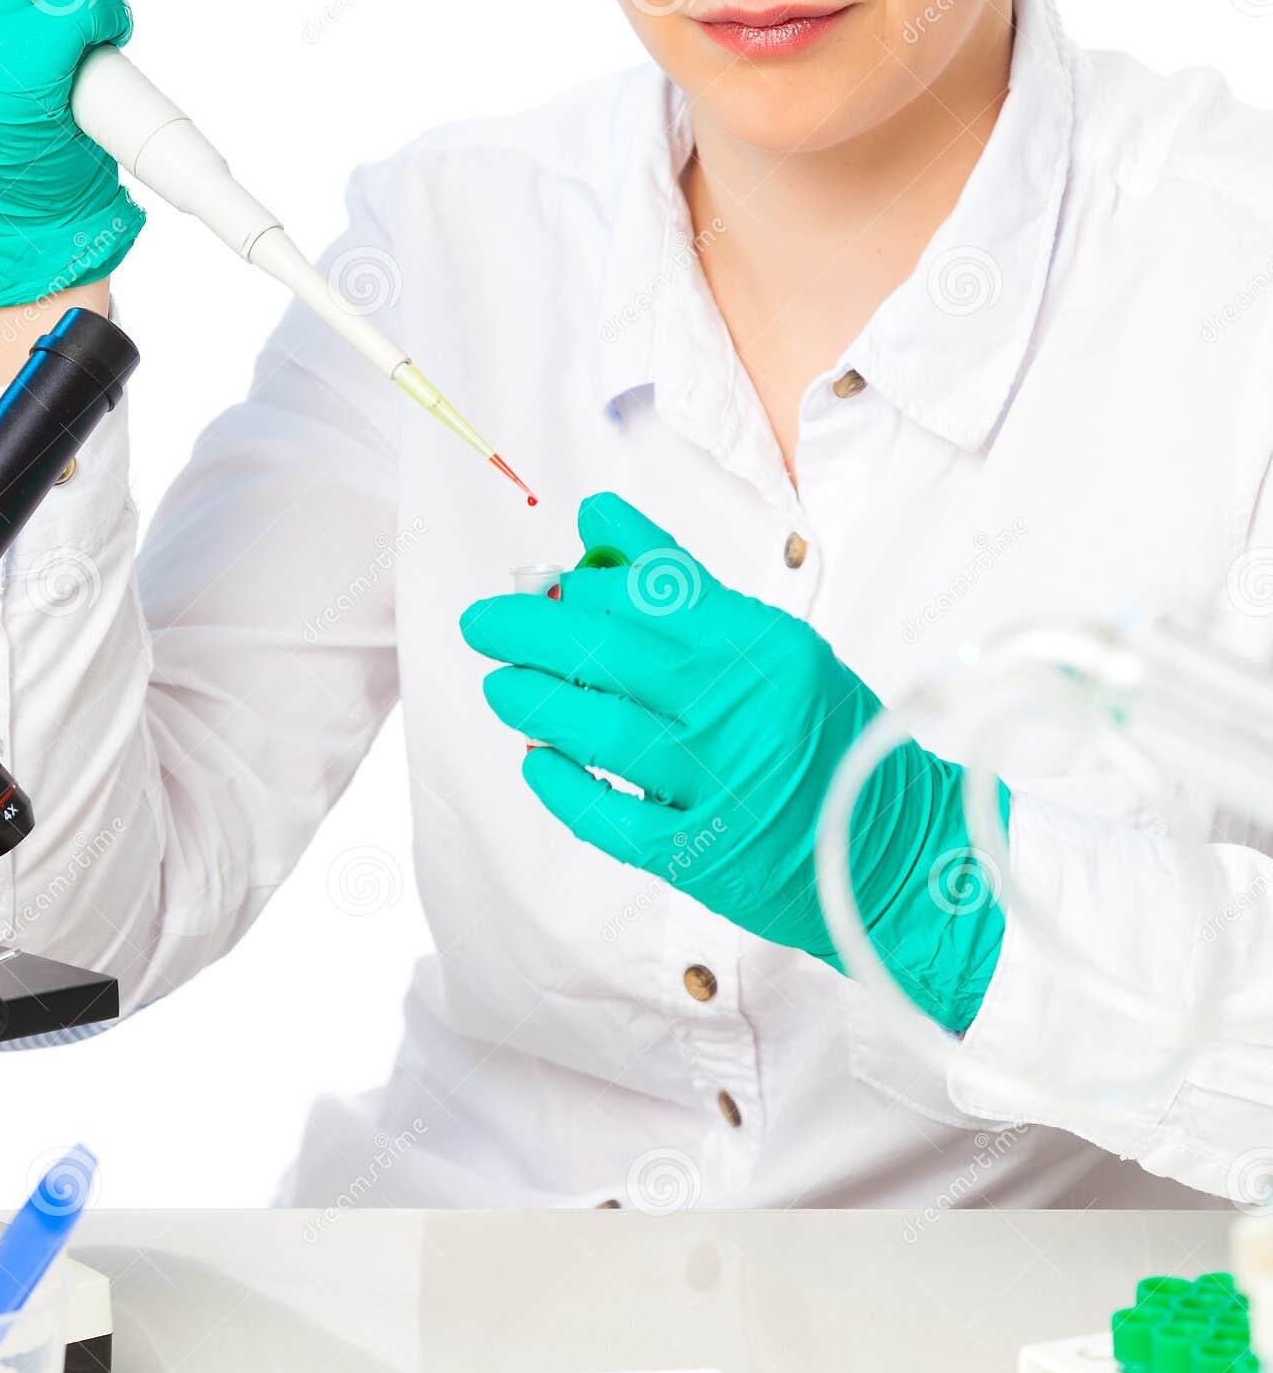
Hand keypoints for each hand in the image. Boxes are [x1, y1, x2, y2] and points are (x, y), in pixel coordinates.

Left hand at [460, 493, 1008, 1030]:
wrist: (889, 848)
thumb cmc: (821, 734)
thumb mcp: (776, 646)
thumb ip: (686, 591)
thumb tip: (595, 519)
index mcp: (762, 645)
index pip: (649, 591)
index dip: (578, 580)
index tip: (536, 580)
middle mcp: (738, 708)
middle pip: (607, 652)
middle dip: (528, 629)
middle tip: (483, 622)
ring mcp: (716, 784)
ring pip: (597, 729)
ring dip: (532, 700)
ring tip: (501, 684)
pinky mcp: (697, 854)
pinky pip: (606, 816)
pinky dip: (561, 785)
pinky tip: (535, 760)